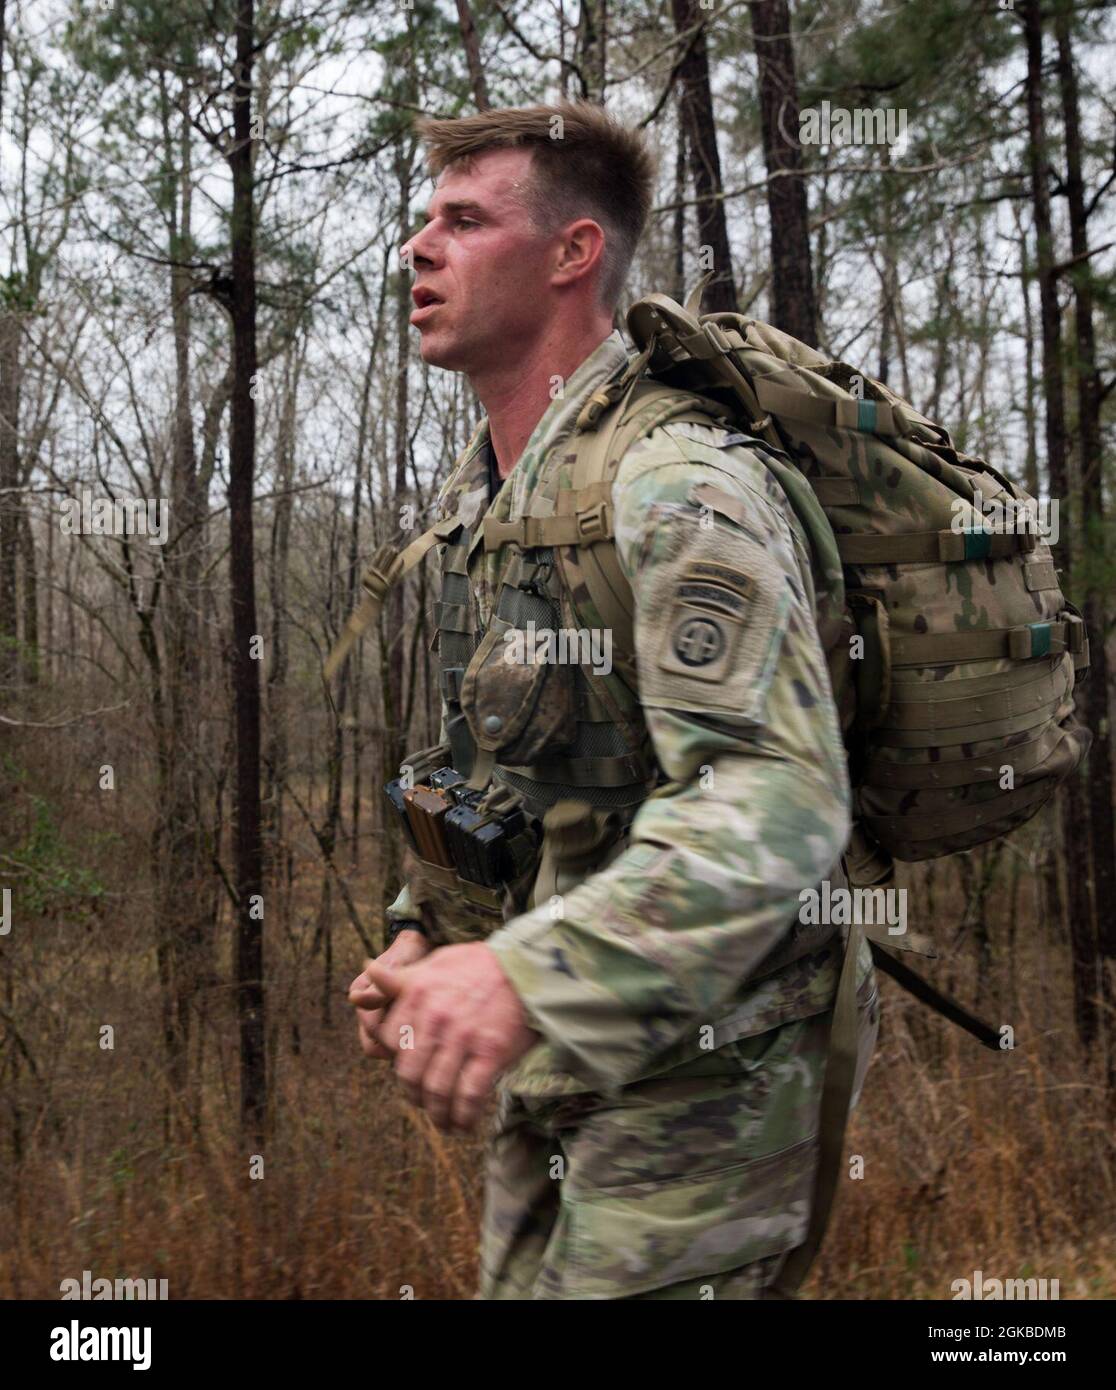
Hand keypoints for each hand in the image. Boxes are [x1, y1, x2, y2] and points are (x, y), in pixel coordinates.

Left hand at [357, 942, 539, 1132]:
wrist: (526, 966)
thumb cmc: (478, 964)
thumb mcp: (432, 963)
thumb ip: (394, 984)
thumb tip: (355, 998)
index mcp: (416, 992)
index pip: (387, 1041)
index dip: (394, 1060)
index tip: (407, 1068)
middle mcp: (434, 1016)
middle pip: (409, 1073)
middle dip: (413, 1095)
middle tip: (423, 1101)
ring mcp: (462, 1036)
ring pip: (437, 1090)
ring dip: (438, 1114)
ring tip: (444, 1121)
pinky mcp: (490, 1052)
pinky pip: (469, 1095)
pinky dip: (464, 1117)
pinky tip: (465, 1124)